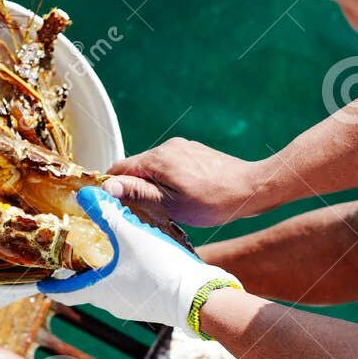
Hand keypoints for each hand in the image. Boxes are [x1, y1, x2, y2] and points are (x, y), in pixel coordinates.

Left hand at [38, 187, 239, 335]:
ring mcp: (132, 306)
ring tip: (104, 253)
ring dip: (103, 272)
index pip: (65, 291)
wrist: (198, 296)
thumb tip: (84, 194)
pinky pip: (129, 288)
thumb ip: (106, 212)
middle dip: (79, 273)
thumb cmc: (160, 268)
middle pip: (87, 287)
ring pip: (109, 288)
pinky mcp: (151, 304)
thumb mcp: (130, 233)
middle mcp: (112, 302)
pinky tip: (135, 259)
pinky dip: (123, 274)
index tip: (40, 283)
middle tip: (73, 257)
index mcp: (99, 289)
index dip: (51, 286)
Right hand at [104, 138, 273, 226]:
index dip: (111, 187)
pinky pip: (170, 164)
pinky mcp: (194, 151)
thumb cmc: (213, 201)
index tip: (112, 205)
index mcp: (157, 159)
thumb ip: (138, 193)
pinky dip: (168, 179)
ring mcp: (182, 147)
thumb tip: (106, 186)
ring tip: (166, 206)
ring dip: (152, 184)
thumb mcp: (170, 204)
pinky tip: (182, 195)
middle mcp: (167, 147)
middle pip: (136, 167)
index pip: (119, 169)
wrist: (251, 188)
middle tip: (141, 212)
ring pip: (153, 167)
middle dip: (133, 187)